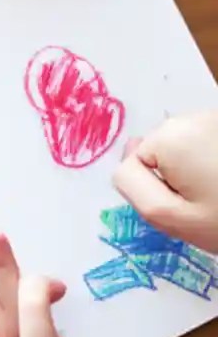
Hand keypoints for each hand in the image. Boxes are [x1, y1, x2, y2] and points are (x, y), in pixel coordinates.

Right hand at [114, 111, 217, 251]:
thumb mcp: (170, 218)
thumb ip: (132, 186)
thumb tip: (128, 157)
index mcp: (170, 138)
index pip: (135, 163)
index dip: (158, 190)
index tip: (189, 207)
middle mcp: (194, 118)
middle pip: (163, 151)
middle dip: (179, 176)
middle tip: (209, 204)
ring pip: (191, 148)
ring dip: (203, 170)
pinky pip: (213, 144)